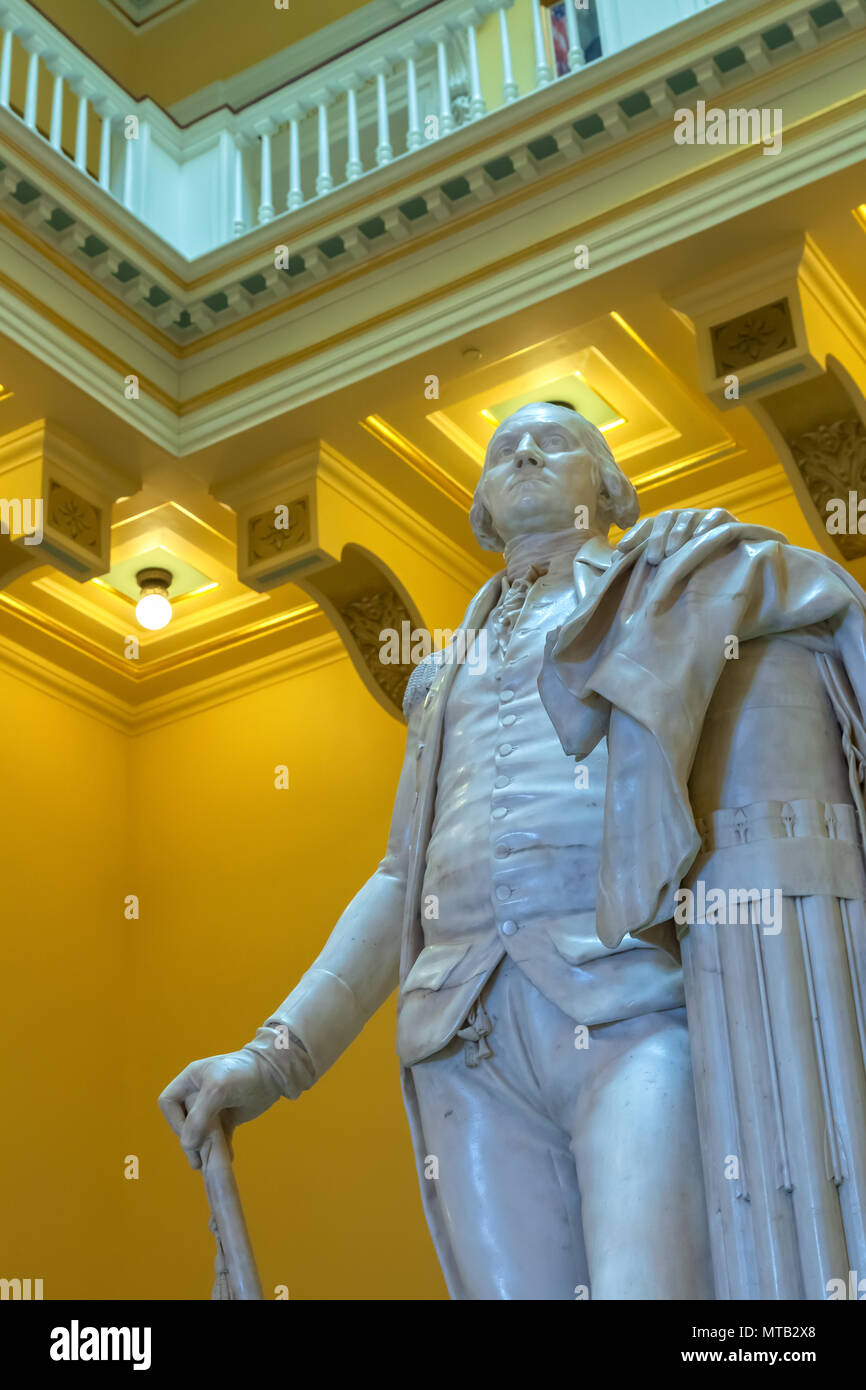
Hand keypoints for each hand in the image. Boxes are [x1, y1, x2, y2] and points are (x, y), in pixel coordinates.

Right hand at [158, 1050, 281, 1170]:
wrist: (275, 1073)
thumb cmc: (243, 1073)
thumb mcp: (217, 1090)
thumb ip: (199, 1117)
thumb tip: (187, 1144)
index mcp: (191, 1080)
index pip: (168, 1103)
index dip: (174, 1120)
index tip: (188, 1133)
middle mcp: (198, 1093)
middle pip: (184, 1122)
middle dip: (190, 1140)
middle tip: (198, 1159)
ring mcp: (214, 1107)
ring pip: (200, 1132)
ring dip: (203, 1149)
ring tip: (208, 1164)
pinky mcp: (228, 1117)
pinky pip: (218, 1137)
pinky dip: (220, 1149)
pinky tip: (227, 1158)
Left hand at [617, 508, 735, 563]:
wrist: (736, 563)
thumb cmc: (694, 568)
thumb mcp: (668, 566)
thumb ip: (643, 560)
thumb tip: (613, 562)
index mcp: (667, 528)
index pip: (647, 526)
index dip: (634, 536)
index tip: (622, 549)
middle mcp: (683, 519)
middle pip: (666, 519)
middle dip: (657, 538)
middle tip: (654, 559)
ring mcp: (703, 517)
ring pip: (687, 517)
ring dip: (678, 533)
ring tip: (672, 552)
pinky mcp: (725, 519)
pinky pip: (715, 515)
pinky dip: (707, 523)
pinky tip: (700, 535)